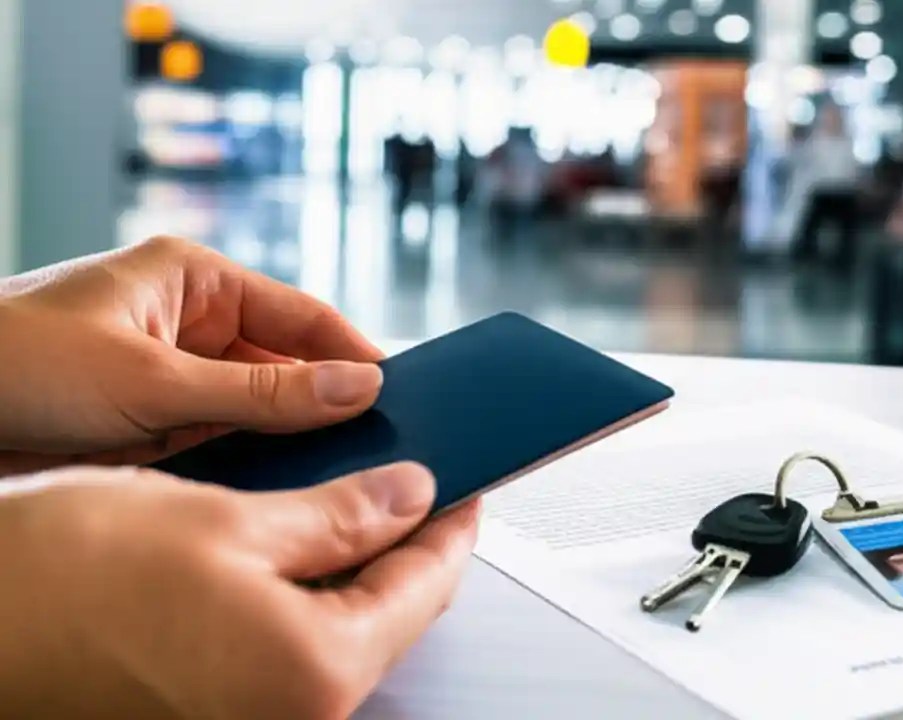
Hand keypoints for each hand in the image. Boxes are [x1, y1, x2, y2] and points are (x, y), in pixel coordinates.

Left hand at [0, 237, 383, 473]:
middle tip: (382, 445)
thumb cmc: (15, 364)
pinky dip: (252, 465)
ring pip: (258, 410)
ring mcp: (172, 378)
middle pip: (286, 366)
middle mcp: (188, 326)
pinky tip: (285, 490)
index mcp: (193, 281)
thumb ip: (261, 394)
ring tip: (343, 472)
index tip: (402, 393)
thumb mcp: (151, 381)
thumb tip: (357, 386)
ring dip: (290, 440)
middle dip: (327, 404)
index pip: (300, 316)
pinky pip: (223, 443)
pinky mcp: (153, 426)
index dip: (354, 353)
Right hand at [0, 462, 478, 718]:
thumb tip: (410, 498)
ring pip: (340, 631)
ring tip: (355, 498)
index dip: (451, 522)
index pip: (426, 585)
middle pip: (389, 614)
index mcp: (315, 673)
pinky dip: (306, 596)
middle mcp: (295, 715)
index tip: (464, 482)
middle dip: (405, 542)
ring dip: (355, 565)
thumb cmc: (65, 581)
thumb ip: (339, 515)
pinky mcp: (218, 713)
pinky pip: (291, 650)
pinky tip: (296, 545)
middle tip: (409, 481)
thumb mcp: (227, 520)